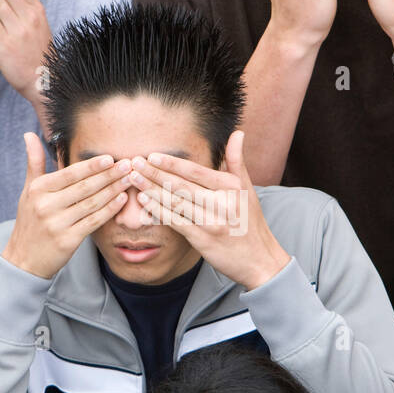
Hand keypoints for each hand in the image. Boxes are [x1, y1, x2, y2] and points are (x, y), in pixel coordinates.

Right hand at [0, 134, 131, 278]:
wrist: (24, 259)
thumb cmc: (30, 221)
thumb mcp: (28, 191)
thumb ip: (34, 163)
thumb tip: (30, 134)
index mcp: (38, 189)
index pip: (70, 174)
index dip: (91, 166)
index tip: (110, 157)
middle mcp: (46, 205)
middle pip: (84, 187)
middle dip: (108, 175)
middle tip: (128, 164)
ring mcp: (57, 224)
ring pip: (92, 203)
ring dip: (113, 190)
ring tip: (129, 179)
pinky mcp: (68, 240)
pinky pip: (94, 221)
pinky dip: (109, 210)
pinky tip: (121, 200)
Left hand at [130, 130, 290, 290]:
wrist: (259, 260)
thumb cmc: (251, 222)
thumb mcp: (247, 189)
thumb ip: (237, 161)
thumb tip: (238, 133)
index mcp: (231, 187)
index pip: (196, 172)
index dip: (172, 163)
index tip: (152, 156)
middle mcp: (222, 203)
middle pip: (182, 185)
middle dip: (155, 173)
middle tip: (134, 163)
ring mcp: (212, 222)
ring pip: (176, 202)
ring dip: (152, 190)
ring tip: (134, 179)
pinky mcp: (203, 240)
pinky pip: (176, 222)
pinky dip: (159, 211)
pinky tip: (145, 202)